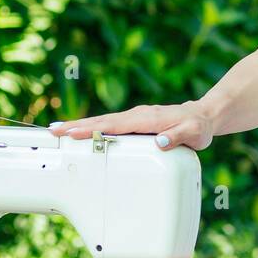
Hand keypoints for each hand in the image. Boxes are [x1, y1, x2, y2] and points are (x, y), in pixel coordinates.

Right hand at [47, 101, 214, 151]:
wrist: (203, 117)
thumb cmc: (198, 127)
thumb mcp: (194, 134)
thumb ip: (178, 136)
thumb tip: (160, 141)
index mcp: (146, 119)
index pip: (114, 125)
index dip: (92, 130)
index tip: (73, 133)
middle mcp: (137, 116)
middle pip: (101, 121)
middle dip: (76, 126)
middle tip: (53, 131)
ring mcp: (135, 118)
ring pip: (103, 122)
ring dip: (80, 126)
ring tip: (59, 131)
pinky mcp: (135, 122)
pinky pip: (110, 125)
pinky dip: (93, 127)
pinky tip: (82, 133)